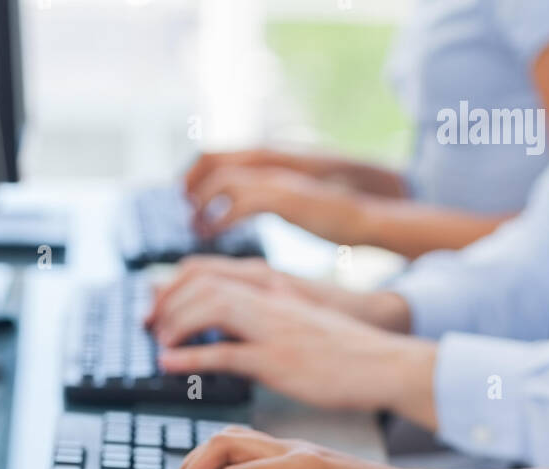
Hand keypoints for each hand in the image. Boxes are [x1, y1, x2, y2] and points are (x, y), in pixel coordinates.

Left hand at [148, 273, 433, 414]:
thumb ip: (265, 314)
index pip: (208, 269)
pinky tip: (168, 363)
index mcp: (272, 286)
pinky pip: (223, 353)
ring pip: (208, 307)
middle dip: (166, 301)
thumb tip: (230, 323)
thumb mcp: (300, 320)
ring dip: (174, 323)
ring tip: (158, 342)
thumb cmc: (345, 349)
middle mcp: (269, 298)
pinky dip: (188, 356)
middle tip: (148, 325)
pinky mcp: (277, 360)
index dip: (174, 284)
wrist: (386, 364)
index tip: (155, 305)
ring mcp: (272, 327)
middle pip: (201, 282)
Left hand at [188, 165, 368, 242]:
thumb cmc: (330, 215)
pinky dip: (219, 220)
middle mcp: (269, 163)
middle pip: (213, 158)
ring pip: (222, 179)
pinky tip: (213, 235)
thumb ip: (266, 198)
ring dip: (202, 204)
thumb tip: (246, 209)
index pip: (218, 152)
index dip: (196, 171)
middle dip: (191, 183)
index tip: (188, 197)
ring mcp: (276, 179)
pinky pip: (239, 204)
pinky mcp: (283, 199)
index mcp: (269, 161)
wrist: (363, 216)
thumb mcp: (290, 201)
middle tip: (185, 210)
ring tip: (197, 227)